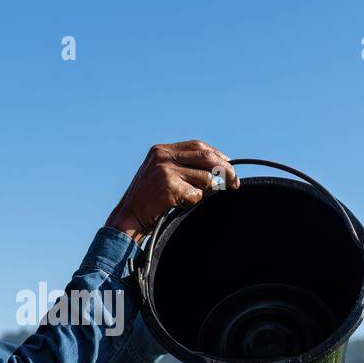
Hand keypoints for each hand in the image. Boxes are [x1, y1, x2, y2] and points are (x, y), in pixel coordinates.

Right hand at [106, 140, 239, 242]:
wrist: (128, 217)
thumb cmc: (147, 200)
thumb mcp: (159, 174)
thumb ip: (181, 166)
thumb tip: (215, 170)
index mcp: (161, 150)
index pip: (197, 145)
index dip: (216, 154)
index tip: (227, 164)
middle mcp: (163, 156)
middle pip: (206, 157)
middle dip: (225, 170)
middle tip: (234, 182)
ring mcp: (166, 170)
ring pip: (204, 179)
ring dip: (202, 192)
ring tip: (184, 198)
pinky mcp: (169, 186)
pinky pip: (196, 194)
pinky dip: (191, 202)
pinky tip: (176, 204)